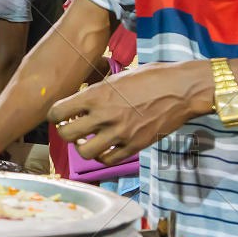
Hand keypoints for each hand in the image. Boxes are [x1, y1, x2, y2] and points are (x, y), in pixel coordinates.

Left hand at [47, 61, 208, 162]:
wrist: (183, 89)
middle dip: (64, 131)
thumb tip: (82, 102)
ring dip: (81, 147)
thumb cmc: (152, 77)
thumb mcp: (118, 76)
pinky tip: (105, 147)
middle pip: (66, 134)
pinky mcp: (135, 146)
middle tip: (71, 126)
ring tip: (86, 140)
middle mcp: (105, 115)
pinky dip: (102, 156)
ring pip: (84, 152)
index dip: (54, 114)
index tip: (59, 114)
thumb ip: (98, 91)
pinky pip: (108, 159)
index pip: (58, 110)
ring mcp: (120, 133)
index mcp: (97, 95)